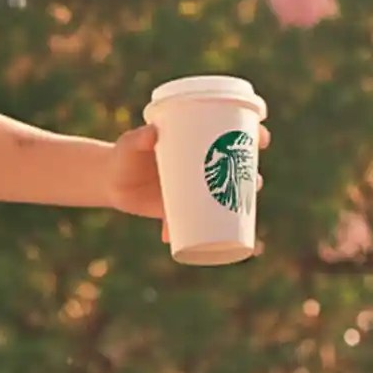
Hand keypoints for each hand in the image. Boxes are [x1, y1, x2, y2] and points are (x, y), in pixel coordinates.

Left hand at [107, 125, 270, 242]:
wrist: (109, 181)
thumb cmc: (123, 155)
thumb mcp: (129, 145)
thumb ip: (137, 139)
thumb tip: (151, 134)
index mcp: (196, 144)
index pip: (231, 136)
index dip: (253, 136)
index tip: (262, 138)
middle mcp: (202, 168)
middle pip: (238, 170)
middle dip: (252, 175)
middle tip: (255, 181)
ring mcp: (194, 191)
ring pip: (225, 198)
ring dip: (238, 205)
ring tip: (236, 207)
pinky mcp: (181, 211)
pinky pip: (198, 224)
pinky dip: (196, 233)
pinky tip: (194, 237)